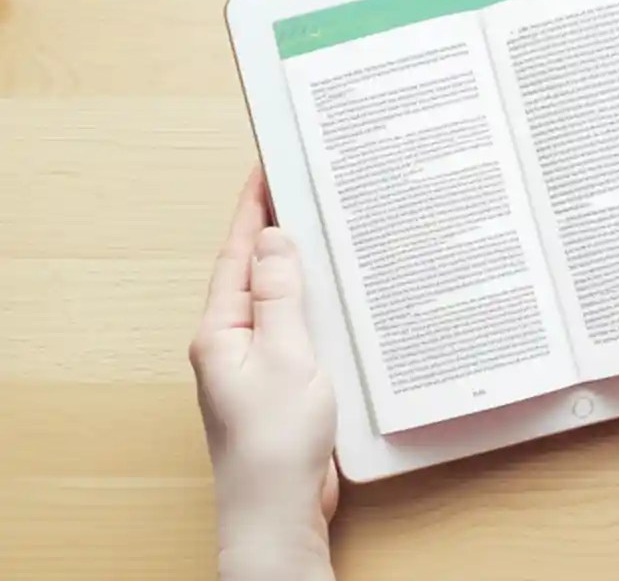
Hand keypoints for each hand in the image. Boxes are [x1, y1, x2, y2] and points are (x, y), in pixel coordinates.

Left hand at [190, 168, 337, 578]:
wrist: (279, 508)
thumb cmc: (274, 440)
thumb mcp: (284, 355)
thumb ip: (279, 294)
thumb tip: (272, 238)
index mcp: (221, 331)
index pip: (236, 254)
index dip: (251, 209)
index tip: (267, 167)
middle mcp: (233, 343)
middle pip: (255, 273)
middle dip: (277, 230)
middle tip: (302, 188)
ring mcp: (257, 365)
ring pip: (280, 302)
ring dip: (300, 269)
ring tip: (326, 230)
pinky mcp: (282, 385)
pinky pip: (297, 331)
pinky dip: (316, 308)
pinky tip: (339, 299)